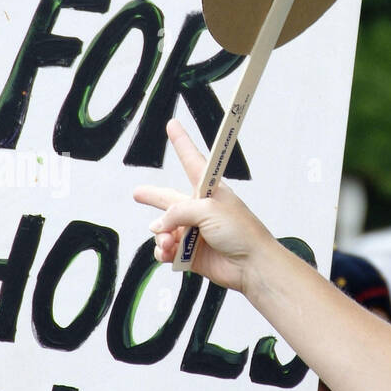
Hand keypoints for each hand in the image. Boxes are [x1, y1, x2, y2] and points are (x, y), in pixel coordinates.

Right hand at [133, 118, 274, 291]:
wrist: (252, 265)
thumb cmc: (242, 232)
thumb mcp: (208, 210)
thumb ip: (177, 212)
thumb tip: (157, 226)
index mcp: (209, 192)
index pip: (192, 161)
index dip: (182, 143)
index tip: (173, 125)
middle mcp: (200, 211)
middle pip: (170, 200)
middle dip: (153, 197)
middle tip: (138, 193)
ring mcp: (195, 233)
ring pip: (165, 229)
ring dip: (161, 236)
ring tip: (167, 242)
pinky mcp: (191, 254)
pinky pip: (167, 250)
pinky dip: (163, 251)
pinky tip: (167, 253)